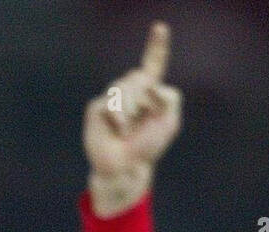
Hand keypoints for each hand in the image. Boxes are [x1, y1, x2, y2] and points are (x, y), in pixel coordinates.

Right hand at [84, 21, 182, 214]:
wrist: (126, 167)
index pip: (153, 63)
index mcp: (149, 91)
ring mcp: (112, 98)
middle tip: (142, 124)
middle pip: (140, 76)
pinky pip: (111, 103)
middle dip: (146, 100)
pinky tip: (119, 132)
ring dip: (133, 112)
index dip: (157, 46)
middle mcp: (129, 90)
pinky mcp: (97, 107)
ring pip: (126, 88)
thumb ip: (170, 95)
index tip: (160, 27)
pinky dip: (121, 120)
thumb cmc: (148, 146)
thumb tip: (146, 84)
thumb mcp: (171, 120)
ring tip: (129, 131)